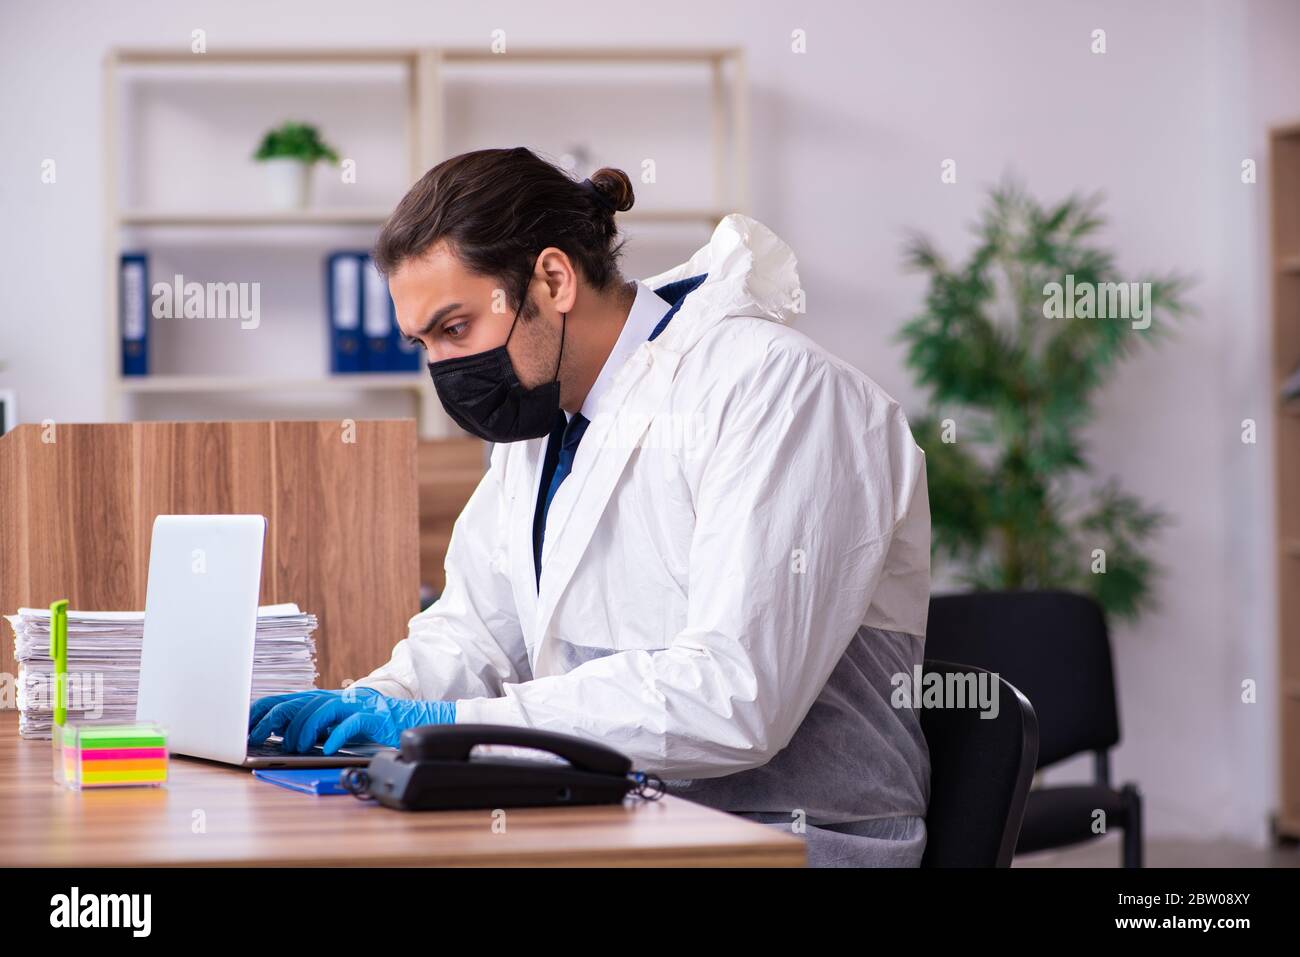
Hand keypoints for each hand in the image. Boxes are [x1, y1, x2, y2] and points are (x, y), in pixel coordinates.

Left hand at [248, 687, 380, 748]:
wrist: (405, 720)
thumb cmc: (366, 725)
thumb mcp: (332, 724)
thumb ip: (310, 726)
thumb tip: (277, 734)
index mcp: (323, 700)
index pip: (287, 699)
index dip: (263, 710)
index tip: (244, 726)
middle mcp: (336, 699)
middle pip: (299, 701)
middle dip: (274, 719)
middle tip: (258, 738)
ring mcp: (354, 705)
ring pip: (322, 709)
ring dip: (304, 729)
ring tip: (297, 748)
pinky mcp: (372, 716)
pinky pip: (351, 723)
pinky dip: (336, 735)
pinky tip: (327, 748)